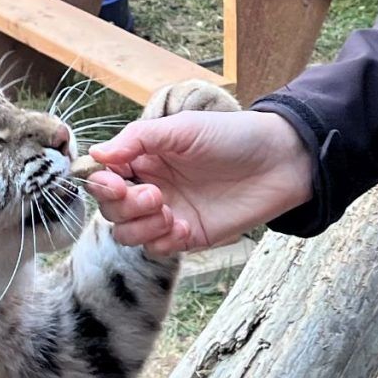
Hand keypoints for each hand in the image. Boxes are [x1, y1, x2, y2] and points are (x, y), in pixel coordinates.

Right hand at [87, 108, 312, 255]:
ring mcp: (169, 213)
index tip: (115, 183)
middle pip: (112, 210)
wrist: (279, 162)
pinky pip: (158, 249)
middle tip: (155, 195)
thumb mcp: (182, 128)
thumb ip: (138, 139)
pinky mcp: (188, 235)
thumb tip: (97, 154)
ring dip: (140, 227)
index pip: (106, 177)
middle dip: (124, 207)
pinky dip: (163, 242)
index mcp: (145, 158)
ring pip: (128, 234)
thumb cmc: (232, 136)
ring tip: (169, 212)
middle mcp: (152, 186)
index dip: (102, 184)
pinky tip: (185, 226)